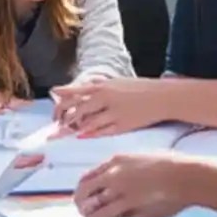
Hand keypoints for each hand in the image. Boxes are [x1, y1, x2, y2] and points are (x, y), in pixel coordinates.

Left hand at [50, 78, 166, 137]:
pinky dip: (89, 133)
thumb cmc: (139, 88)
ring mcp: (113, 113)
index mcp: (103, 86)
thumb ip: (98, 85)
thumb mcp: (116, 82)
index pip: (75, 92)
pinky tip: (82, 134)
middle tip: (58, 124)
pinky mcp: (121, 125)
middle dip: (64, 118)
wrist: (161, 97)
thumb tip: (81, 86)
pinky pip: (101, 131)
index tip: (54, 103)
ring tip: (68, 131)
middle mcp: (106, 99)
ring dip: (76, 128)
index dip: (61, 99)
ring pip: (87, 123)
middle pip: (77, 110)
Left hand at [74, 152, 201, 216]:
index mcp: (115, 161)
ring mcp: (119, 191)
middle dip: (80, 203)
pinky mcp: (129, 206)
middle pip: (83, 191)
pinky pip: (108, 216)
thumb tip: (114, 189)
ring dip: (89, 216)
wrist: (184, 175)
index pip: (87, 177)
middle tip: (84, 212)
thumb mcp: (139, 160)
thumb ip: (123, 172)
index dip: (82, 190)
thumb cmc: (168, 166)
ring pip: (92, 207)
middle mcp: (112, 175)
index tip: (84, 197)